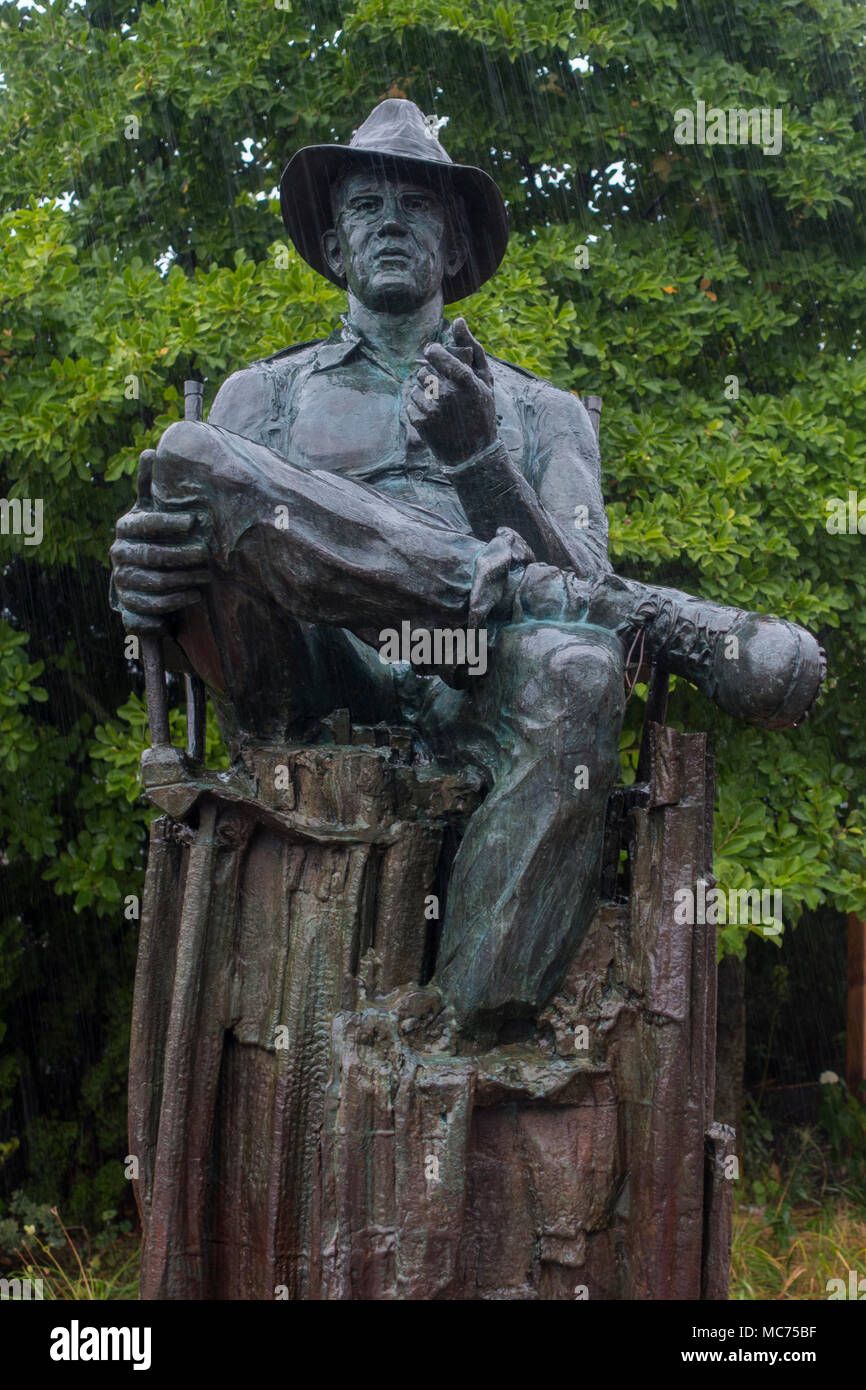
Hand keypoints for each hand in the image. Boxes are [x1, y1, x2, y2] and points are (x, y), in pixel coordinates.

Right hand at [110, 452, 210, 634]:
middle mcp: (119, 554)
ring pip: (153, 582)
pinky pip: (151, 606)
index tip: (193, 521)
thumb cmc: (157, 538)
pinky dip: (175, 602)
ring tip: (207, 576)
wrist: (145, 580)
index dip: (167, 522)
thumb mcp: (154, 511)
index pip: (143, 523)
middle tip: (207, 554)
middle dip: (182, 555)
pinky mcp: (129, 605)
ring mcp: (122, 581)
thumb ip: (150, 486)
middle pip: (151, 555)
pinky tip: (194, 596)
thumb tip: (150, 451)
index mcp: (125, 528)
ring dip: (183, 579)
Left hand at [407, 317, 496, 464]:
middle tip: (443, 390)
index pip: (436, 353)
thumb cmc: (481, 412)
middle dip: (429, 376)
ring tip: (440, 406)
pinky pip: (409, 404)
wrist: (474, 455)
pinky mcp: (421, 424)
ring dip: (423, 393)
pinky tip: (433, 418)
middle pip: (423, 371)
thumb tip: (458, 320)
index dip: (432, 352)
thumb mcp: (484, 380)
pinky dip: (418, 408)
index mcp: (465, 381)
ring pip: (414, 387)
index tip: (434, 355)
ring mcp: (433, 410)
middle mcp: (448, 394)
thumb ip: (472, 349)